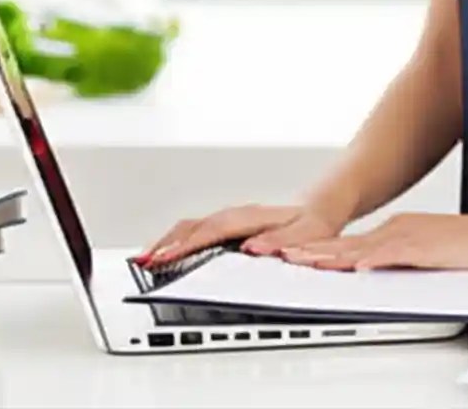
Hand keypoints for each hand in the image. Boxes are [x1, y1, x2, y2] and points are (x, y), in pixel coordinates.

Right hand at [139, 204, 344, 267]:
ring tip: (146, 258)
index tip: (166, 256)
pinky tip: (167, 251)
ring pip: (192, 226)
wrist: (323, 206)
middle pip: (194, 226)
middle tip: (143, 262)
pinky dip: (178, 240)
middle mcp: (238, 215)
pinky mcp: (229, 226)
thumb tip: (253, 248)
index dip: (187, 244)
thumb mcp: (308, 234)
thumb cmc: (315, 223)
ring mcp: (231, 219)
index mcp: (253, 217)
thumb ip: (282, 241)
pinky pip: (197, 230)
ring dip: (168, 241)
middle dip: (166, 243)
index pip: (213, 230)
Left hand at [280, 212, 467, 271]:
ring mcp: (409, 236)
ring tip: (300, 261)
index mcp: (395, 229)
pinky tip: (355, 267)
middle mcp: (396, 228)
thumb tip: (375, 268)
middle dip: (310, 251)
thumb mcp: (426, 251)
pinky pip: (393, 255)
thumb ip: (400, 257)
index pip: (348, 242)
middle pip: (345, 243)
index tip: (291, 255)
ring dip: (328, 256)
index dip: (317, 250)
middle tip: (280, 256)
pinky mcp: (425, 247)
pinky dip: (372, 261)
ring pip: (360, 247)